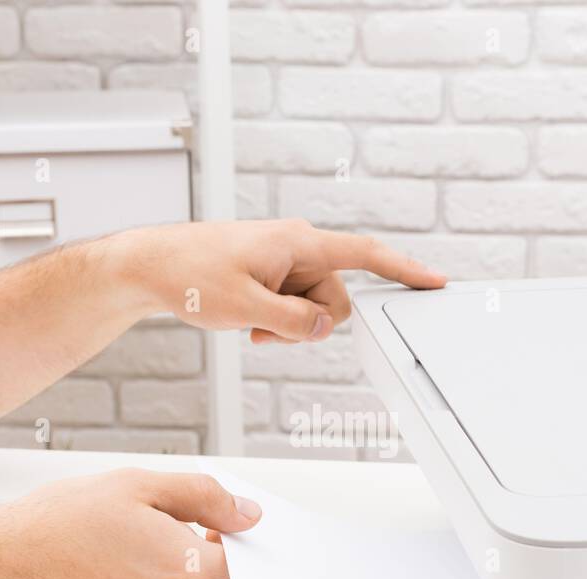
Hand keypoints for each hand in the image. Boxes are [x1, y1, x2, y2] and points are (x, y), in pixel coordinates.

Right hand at [0, 469, 259, 578]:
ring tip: (115, 562)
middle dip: (196, 567)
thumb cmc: (56, 527)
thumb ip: (205, 499)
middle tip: (150, 539)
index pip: (242, 567)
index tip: (205, 530)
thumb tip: (246, 514)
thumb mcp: (138, 487)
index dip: (226, 543)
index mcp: (190, 574)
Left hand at [121, 219, 446, 343]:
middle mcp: (298, 248)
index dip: (404, 269)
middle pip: (336, 299)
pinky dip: (275, 323)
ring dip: (287, 328)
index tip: (435, 281)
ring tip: (247, 323)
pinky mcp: (273, 275)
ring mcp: (285, 262)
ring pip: (313, 310)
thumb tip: (325, 328)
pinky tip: (246, 322)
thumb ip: (293, 323)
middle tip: (262, 328)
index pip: (365, 254)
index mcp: (299, 243)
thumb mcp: (245, 309)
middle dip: (308, 324)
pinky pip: (293, 308)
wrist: (151, 266)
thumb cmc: (190, 275)